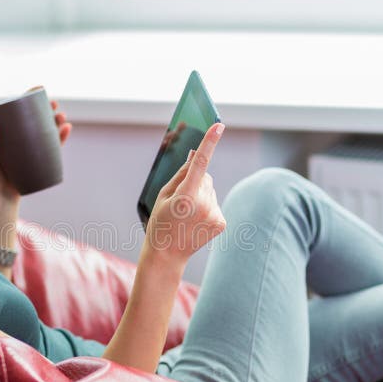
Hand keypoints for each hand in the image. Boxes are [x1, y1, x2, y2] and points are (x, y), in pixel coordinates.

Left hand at [0, 96, 71, 200]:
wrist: (1, 196)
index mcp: (9, 130)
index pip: (20, 109)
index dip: (31, 98)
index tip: (39, 89)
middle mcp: (22, 136)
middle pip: (37, 117)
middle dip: (48, 108)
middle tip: (54, 104)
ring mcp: (32, 148)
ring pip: (47, 130)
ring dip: (57, 121)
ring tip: (62, 117)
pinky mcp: (40, 159)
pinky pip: (53, 146)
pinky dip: (61, 137)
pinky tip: (67, 129)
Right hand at [145, 123, 226, 264]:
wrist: (167, 255)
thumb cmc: (161, 222)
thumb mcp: (163, 195)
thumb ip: (181, 173)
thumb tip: (195, 154)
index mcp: (185, 196)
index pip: (200, 163)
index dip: (210, 142)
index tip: (218, 125)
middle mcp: (203, 204)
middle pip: (205, 176)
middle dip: (195, 181)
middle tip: (180, 202)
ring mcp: (214, 214)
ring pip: (210, 190)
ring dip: (200, 195)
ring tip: (187, 214)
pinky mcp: (221, 222)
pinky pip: (215, 203)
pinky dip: (206, 207)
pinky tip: (195, 220)